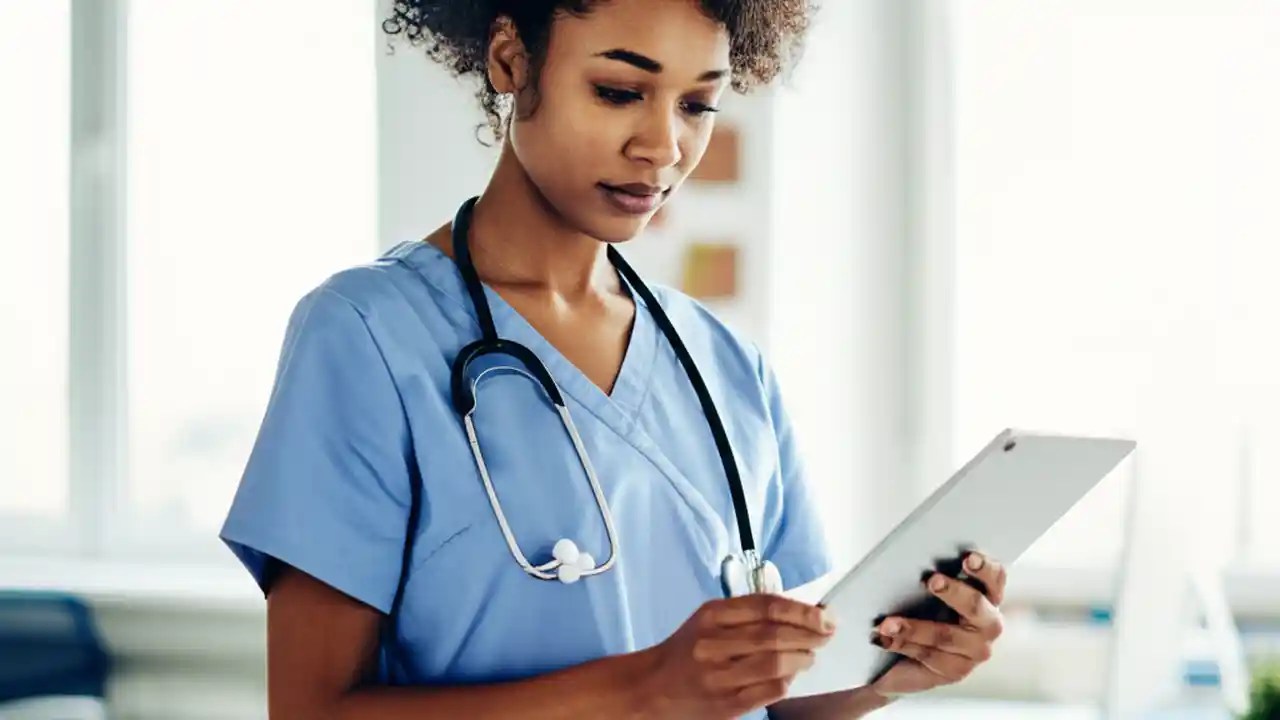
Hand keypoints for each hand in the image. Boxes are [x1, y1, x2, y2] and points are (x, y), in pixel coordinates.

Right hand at [640, 594, 837, 719]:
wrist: (653, 686)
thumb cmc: (688, 648)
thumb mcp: (709, 618)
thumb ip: (748, 612)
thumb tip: (801, 612)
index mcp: (711, 615)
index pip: (767, 606)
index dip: (802, 610)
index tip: (825, 614)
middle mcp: (713, 643)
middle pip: (775, 635)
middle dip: (810, 633)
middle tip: (827, 633)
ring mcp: (719, 676)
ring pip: (776, 663)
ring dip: (803, 658)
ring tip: (810, 655)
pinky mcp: (726, 705)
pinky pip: (770, 690)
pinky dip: (788, 681)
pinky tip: (791, 675)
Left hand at [867, 550, 1006, 697]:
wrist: (898, 659)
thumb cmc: (916, 611)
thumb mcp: (923, 591)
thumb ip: (929, 576)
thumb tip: (910, 557)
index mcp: (985, 595)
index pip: (994, 578)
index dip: (984, 567)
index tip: (968, 558)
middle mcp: (987, 623)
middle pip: (976, 606)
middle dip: (954, 592)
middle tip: (931, 581)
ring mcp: (974, 650)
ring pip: (946, 635)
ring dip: (914, 627)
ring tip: (887, 623)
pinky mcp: (956, 670)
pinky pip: (929, 656)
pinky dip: (903, 645)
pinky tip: (884, 639)